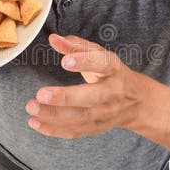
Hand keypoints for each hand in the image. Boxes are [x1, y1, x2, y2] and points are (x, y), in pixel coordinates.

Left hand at [25, 33, 141, 138]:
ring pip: (80, 117)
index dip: (84, 62)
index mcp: (113, 69)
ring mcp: (104, 113)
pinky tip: (35, 122)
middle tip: (41, 94)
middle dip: (65, 97)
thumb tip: (54, 38)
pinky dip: (54, 130)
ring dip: (54, 115)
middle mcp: (112, 93)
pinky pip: (75, 131)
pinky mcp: (96, 127)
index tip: (65, 62)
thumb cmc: (112, 74)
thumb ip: (76, 46)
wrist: (137, 102)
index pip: (102, 64)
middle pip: (91, 97)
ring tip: (32, 107)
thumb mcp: (100, 55)